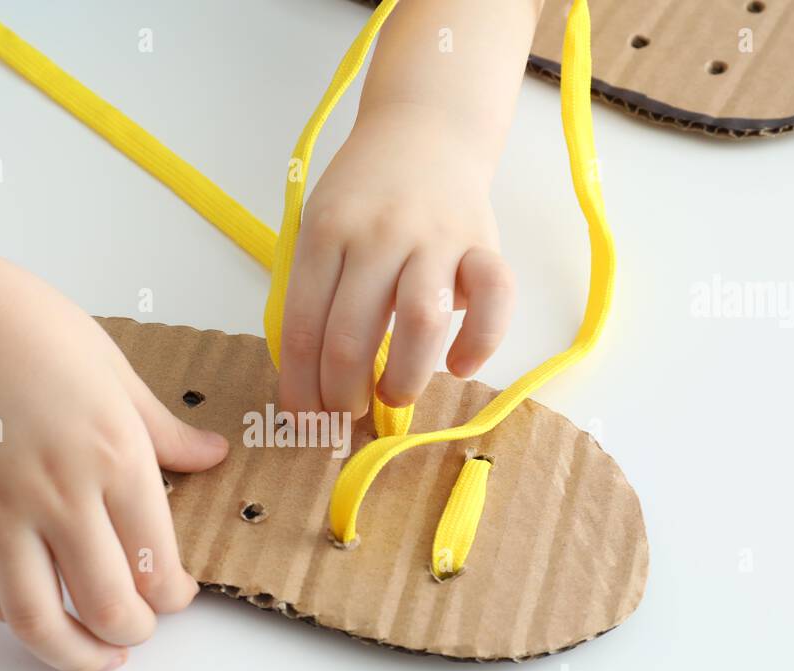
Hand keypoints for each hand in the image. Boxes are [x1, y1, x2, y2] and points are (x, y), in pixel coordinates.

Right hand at [0, 265, 227, 670]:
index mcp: (116, 457)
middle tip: (138, 631)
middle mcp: (61, 494)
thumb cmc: (41, 334)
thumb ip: (167, 434)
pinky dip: (12, 617)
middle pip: (106, 604)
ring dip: (73, 654)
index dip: (174, 597)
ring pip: (37, 619)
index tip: (177, 596)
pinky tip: (37, 610)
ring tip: (94, 655)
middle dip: (132, 634)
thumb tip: (214, 458)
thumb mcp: (121, 376)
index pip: (158, 562)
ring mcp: (2, 510)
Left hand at [278, 104, 515, 415]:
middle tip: (345, 413)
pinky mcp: (483, 243)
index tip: (304, 416)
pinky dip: (481, 341)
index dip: (300, 383)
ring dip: (403, 378)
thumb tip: (307, 376)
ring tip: (391, 398)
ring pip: (419, 323)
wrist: (425, 131)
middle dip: (342, 392)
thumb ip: (314, 288)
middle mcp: (379, 234)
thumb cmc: (364, 193)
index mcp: (326, 231)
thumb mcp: (319, 224)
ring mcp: (435, 238)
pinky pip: (493, 299)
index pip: (303, 325)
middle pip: (352, 334)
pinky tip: (460, 367)